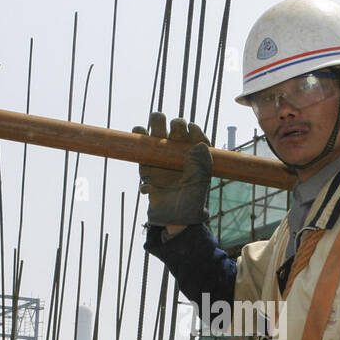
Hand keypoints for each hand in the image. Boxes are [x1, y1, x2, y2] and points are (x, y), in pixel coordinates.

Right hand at [132, 112, 211, 226]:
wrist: (173, 218)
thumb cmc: (190, 201)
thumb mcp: (199, 184)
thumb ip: (200, 164)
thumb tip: (198, 144)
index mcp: (196, 153)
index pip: (195, 132)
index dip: (193, 129)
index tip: (192, 133)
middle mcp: (180, 150)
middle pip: (177, 126)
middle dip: (176, 123)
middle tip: (176, 129)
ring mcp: (162, 154)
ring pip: (158, 128)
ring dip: (157, 122)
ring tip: (156, 124)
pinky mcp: (146, 161)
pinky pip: (141, 143)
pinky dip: (138, 134)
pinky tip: (140, 134)